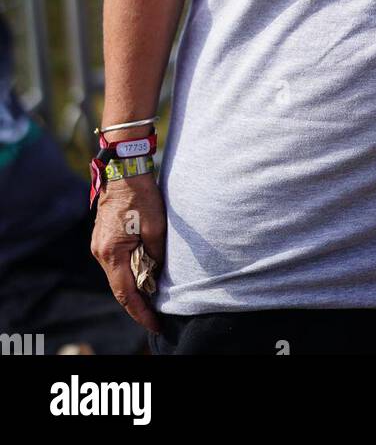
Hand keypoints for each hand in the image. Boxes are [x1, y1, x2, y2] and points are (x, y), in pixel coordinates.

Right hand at [91, 173, 165, 331]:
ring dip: (134, 286)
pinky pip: (116, 263)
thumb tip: (157, 275)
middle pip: (119, 287)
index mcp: (112, 253)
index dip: (141, 312)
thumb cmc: (141, 196)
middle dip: (138, 303)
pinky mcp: (103, 238)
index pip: (125, 294)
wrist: (124, 170)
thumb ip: (155, 255)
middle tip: (157, 315)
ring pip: (117, 275)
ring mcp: (99, 245)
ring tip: (154, 297)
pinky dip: (129, 272)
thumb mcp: (156, 227)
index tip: (155, 324)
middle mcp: (100, 252)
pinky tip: (144, 274)